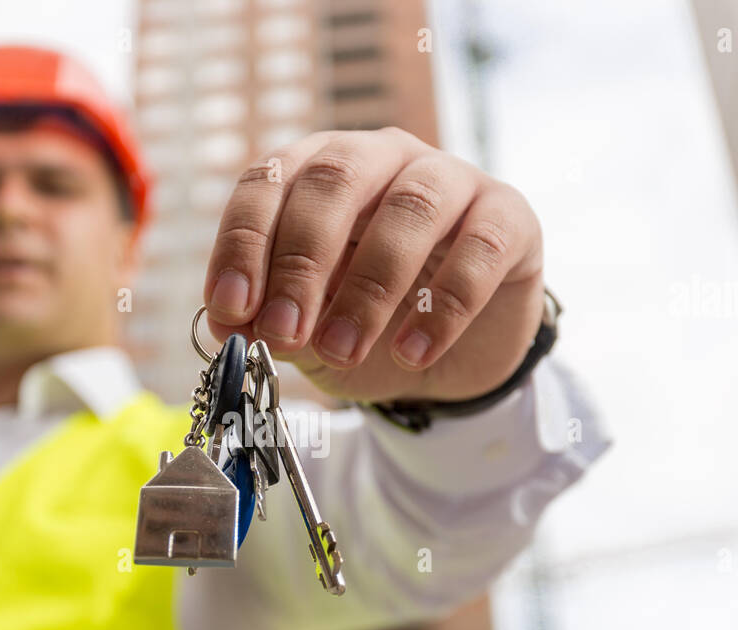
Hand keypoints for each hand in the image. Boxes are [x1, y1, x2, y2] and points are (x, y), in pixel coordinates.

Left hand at [202, 127, 544, 403]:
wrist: (450, 361)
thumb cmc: (368, 328)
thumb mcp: (307, 332)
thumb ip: (270, 320)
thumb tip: (229, 323)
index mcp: (318, 170)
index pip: (268, 181)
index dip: (244, 243)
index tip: (231, 308)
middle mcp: (382, 158)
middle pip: (336, 178)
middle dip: (302, 260)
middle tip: (284, 332)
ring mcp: (451, 179)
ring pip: (410, 208)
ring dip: (368, 287)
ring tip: (342, 351)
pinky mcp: (508, 217)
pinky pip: (479, 248)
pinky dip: (443, 305)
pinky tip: (411, 352)